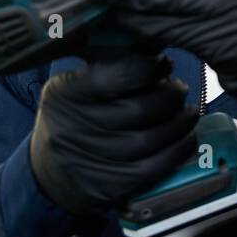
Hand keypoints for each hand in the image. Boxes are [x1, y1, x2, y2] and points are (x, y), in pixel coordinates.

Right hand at [29, 52, 198, 217]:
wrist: (48, 172)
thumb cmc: (73, 119)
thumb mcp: (74, 86)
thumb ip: (107, 67)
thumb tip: (155, 49)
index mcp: (64, 94)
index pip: (114, 76)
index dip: (149, 67)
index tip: (164, 64)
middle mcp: (72, 128)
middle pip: (139, 110)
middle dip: (170, 96)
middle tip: (180, 89)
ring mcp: (89, 161)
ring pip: (150, 140)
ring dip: (180, 123)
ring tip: (188, 112)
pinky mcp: (106, 187)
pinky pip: (153, 168)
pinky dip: (177, 150)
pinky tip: (186, 137)